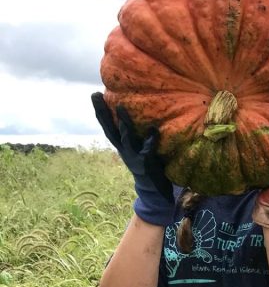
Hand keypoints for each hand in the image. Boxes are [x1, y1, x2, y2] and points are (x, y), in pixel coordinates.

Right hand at [91, 93, 175, 223]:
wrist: (154, 191)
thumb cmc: (148, 165)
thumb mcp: (139, 149)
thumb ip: (138, 135)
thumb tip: (138, 115)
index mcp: (122, 146)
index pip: (108, 126)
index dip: (101, 111)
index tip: (95, 94)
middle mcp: (124, 150)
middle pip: (110, 129)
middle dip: (102, 112)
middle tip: (95, 94)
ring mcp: (134, 157)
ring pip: (126, 139)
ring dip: (123, 124)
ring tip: (121, 108)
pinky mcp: (146, 164)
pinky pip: (147, 150)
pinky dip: (150, 140)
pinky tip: (153, 130)